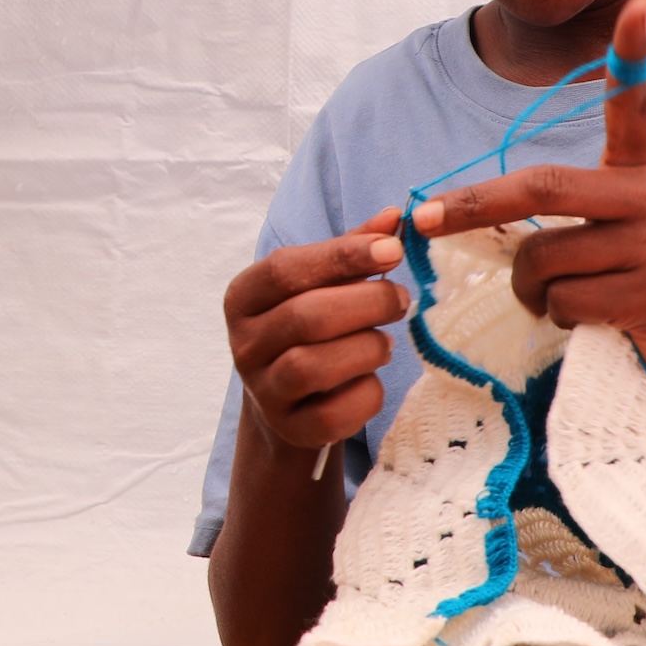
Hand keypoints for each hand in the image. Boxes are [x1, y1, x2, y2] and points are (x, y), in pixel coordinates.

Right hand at [222, 209, 409, 451]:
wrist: (291, 402)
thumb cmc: (310, 329)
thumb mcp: (321, 285)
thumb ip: (352, 251)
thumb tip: (395, 216)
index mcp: (245, 297)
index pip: (286, 269)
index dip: (342, 257)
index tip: (392, 249)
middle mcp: (244, 344)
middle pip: (306, 317)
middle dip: (367, 303)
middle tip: (401, 299)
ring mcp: (263, 390)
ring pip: (314, 366)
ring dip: (367, 348)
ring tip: (385, 342)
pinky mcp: (290, 428)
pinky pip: (333, 413)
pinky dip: (366, 394)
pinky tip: (372, 379)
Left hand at [408, 0, 645, 391]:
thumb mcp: (637, 219)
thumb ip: (583, 202)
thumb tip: (479, 210)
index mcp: (645, 170)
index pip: (636, 104)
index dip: (636, 52)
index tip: (641, 3)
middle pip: (542, 189)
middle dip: (472, 205)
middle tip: (425, 220)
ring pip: (542, 261)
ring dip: (528, 289)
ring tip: (561, 297)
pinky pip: (563, 303)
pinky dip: (556, 317)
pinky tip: (593, 320)